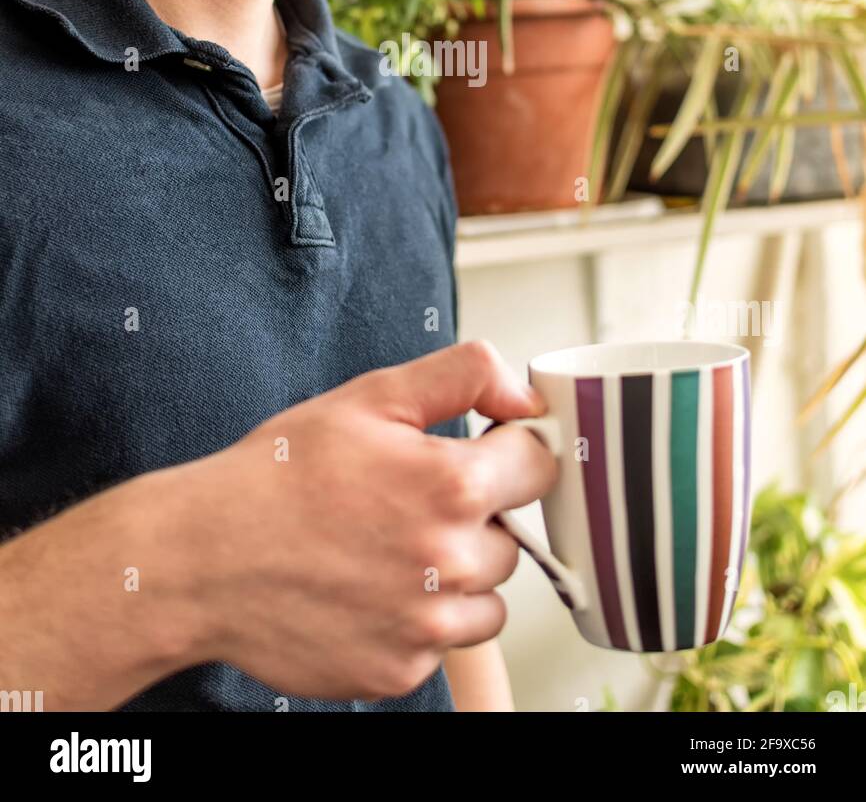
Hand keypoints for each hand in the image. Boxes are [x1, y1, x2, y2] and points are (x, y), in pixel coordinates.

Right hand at [181, 339, 557, 701]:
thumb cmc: (279, 475)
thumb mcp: (371, 396)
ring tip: (386, 547)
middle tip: (406, 501)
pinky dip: (416, 620)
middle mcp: (451, 564)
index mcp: (452, 487)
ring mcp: (426, 628)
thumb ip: (463, 377)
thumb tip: (525, 396)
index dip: (506, 452)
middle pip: (513, 537)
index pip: (539, 466)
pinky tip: (366, 589)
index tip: (475, 453)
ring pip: (487, 599)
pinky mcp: (398, 673)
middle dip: (475, 517)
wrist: (204, 558)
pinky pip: (440, 643)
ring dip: (455, 575)